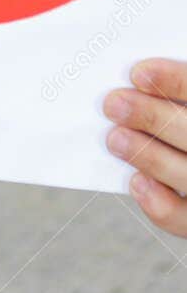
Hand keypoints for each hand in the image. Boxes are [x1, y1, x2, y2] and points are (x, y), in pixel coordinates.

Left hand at [104, 59, 186, 235]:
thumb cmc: (186, 125)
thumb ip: (180, 93)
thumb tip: (139, 76)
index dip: (176, 81)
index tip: (138, 73)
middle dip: (153, 118)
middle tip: (113, 104)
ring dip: (149, 156)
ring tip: (115, 138)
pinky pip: (186, 219)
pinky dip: (160, 203)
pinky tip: (136, 182)